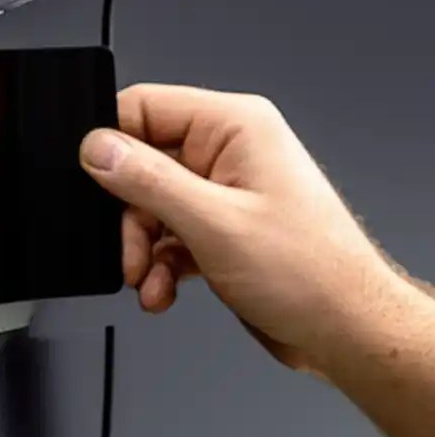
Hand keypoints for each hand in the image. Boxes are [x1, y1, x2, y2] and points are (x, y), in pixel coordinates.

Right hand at [79, 84, 408, 374]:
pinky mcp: (221, 227)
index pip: (145, 106)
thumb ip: (147, 181)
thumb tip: (97, 148)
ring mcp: (225, 191)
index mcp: (235, 127)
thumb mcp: (212, 223)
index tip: (92, 183)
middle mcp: (230, 152)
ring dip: (140, 247)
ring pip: (150, 205)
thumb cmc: (310, 273)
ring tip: (145, 279)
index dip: (110, 144)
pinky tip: (161, 289)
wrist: (345, 330)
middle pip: (141, 163)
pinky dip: (158, 264)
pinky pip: (168, 234)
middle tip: (127, 250)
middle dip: (127, 215)